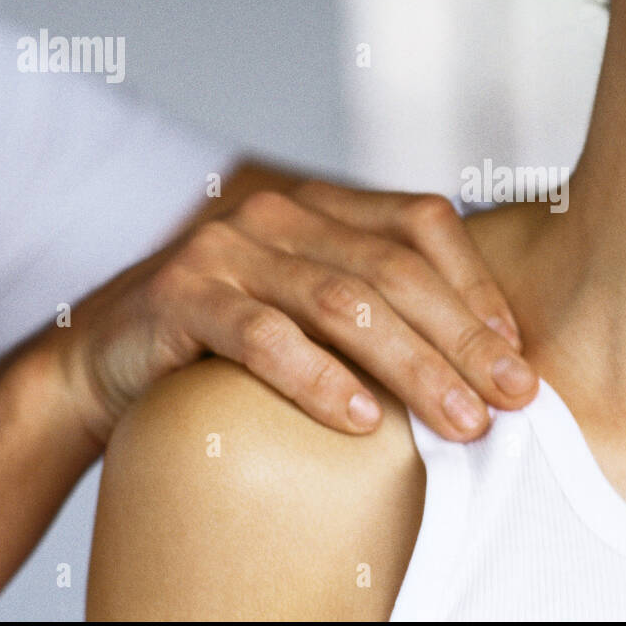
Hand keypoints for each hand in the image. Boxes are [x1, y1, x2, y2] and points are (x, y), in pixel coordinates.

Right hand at [47, 168, 537, 444]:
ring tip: (460, 420)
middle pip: (394, 270)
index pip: (422, 223)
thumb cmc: (229, 339)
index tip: (517, 352)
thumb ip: (377, 305)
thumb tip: (485, 356)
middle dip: (462, 339)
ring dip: (412, 367)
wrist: (108, 356)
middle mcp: (279, 212)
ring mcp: (228, 246)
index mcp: (322, 205)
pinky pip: (264, 337)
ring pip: (343, 303)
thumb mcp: (308, 306)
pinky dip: (319, 380)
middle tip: (511, 398)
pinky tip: (362, 420)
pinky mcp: (184, 292)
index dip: (477, 286)